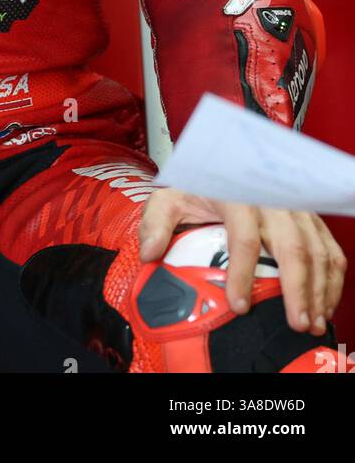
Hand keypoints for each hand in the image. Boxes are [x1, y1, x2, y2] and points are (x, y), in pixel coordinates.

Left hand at [138, 186, 346, 333]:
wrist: (224, 158)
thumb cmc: (199, 182)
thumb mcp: (170, 195)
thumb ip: (157, 222)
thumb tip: (149, 253)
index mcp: (236, 195)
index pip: (244, 238)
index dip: (242, 274)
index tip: (239, 307)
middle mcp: (272, 199)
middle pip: (292, 247)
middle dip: (297, 288)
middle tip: (296, 322)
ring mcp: (295, 207)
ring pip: (316, 249)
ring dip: (319, 288)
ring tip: (313, 322)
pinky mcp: (309, 216)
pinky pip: (329, 246)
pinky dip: (332, 277)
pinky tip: (325, 303)